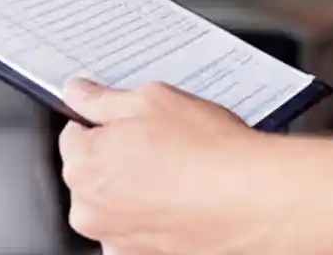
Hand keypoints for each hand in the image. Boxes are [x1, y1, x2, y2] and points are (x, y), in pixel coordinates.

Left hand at [58, 79, 282, 253]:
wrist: (259, 201)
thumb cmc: (209, 152)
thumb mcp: (150, 100)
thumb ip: (102, 99)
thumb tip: (76, 92)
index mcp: (82, 166)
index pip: (73, 135)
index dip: (102, 125)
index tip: (126, 125)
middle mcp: (90, 210)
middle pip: (91, 174)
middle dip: (117, 160)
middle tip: (159, 148)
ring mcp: (117, 241)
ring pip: (114, 206)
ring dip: (134, 193)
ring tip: (177, 178)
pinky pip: (137, 232)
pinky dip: (154, 220)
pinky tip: (182, 204)